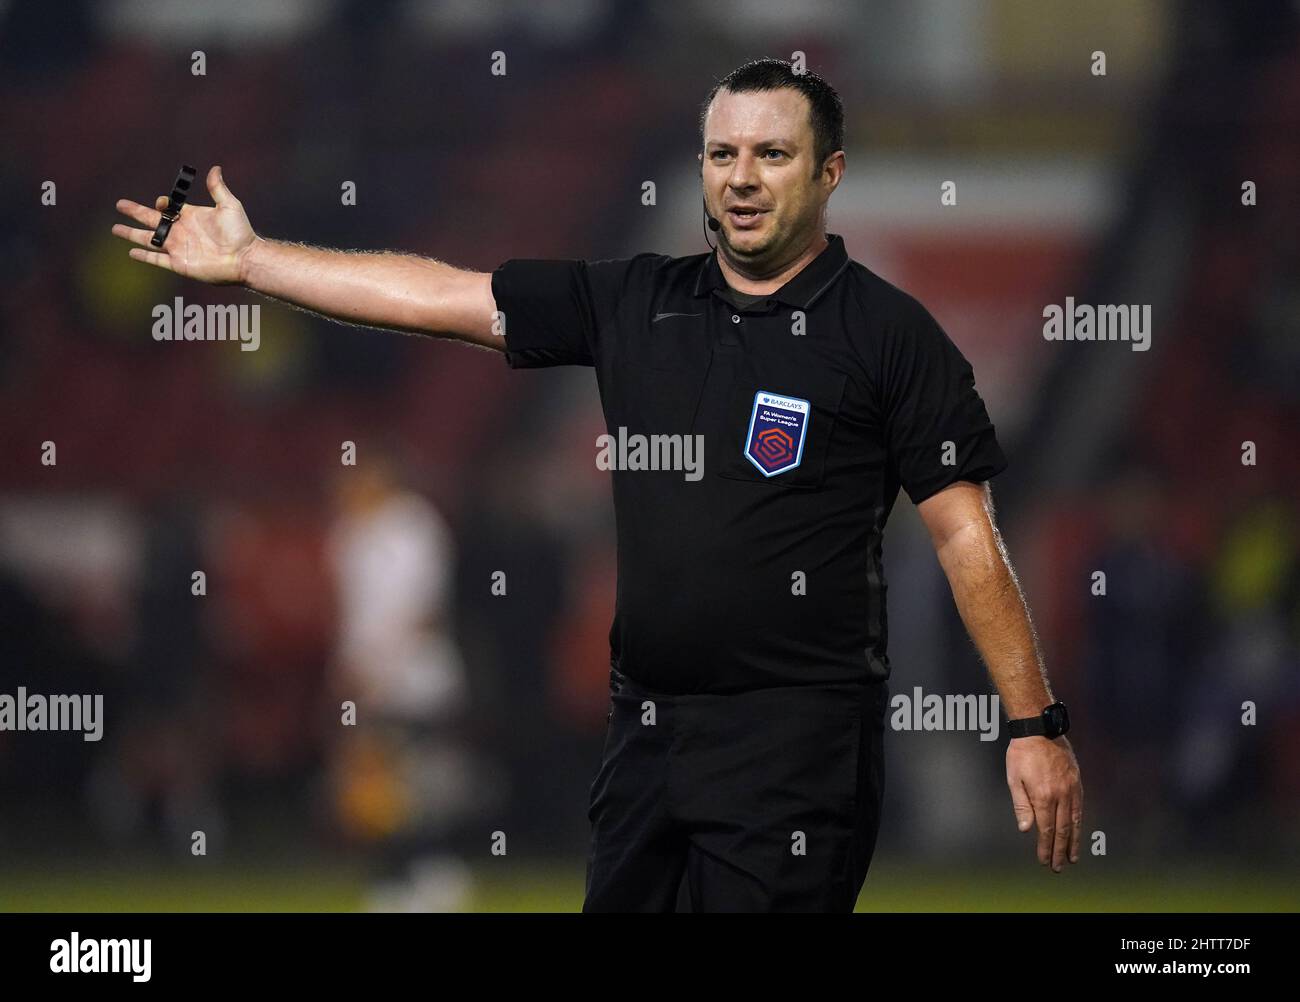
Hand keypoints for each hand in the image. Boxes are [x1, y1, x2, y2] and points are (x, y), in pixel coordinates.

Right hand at [112, 165, 257, 284]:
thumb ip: (217, 188)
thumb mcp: (229, 206)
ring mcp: (178, 249)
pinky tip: (131, 253)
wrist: (245, 258)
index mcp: (190, 217)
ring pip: (148, 240)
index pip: (167, 209)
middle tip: (119, 205)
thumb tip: (215, 168)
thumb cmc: (240, 233)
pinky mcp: (179, 264)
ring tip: (116, 229)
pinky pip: (156, 260)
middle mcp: (181, 232)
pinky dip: (143, 256)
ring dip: (132, 234)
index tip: (160, 203)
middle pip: (151, 221)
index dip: (160, 204)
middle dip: (135, 212)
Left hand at [1006, 734, 1082, 871]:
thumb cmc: (1021, 754)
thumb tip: (1026, 830)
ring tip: (1071, 858)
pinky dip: (1079, 824)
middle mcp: (1060, 795)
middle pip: (1062, 830)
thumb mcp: (1014, 778)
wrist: (1040, 730)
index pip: (1045, 829)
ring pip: (1074, 822)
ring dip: (1072, 842)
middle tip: (1058, 868)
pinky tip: (1077, 833)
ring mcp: (1071, 789)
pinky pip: (1080, 808)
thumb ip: (1021, 805)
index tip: (1044, 861)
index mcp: (1043, 796)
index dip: (1045, 847)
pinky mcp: (1077, 782)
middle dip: (1059, 851)